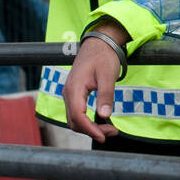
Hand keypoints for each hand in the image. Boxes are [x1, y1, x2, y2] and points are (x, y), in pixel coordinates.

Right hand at [62, 20, 129, 141]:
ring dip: (89, 127)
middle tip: (112, 133)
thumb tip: (105, 116)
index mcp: (74, 88)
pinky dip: (87, 121)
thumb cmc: (104, 57)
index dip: (90, 130)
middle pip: (74, 121)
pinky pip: (77, 113)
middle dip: (91, 131)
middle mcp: (68, 93)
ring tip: (109, 130)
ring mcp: (70, 94)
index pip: (78, 117)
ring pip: (74, 119)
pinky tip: (101, 121)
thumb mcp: (108, 75)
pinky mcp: (74, 94)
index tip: (104, 136)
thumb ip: (106, 95)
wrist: (99, 43)